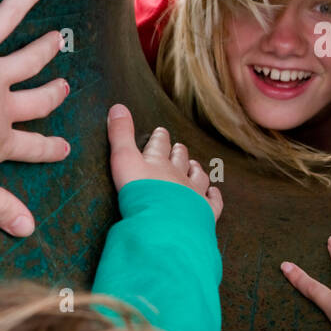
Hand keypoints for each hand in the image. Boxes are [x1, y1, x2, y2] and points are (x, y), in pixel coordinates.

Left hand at [0, 0, 68, 234]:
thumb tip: (29, 231)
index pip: (28, 146)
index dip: (46, 148)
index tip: (62, 147)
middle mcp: (2, 108)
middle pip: (32, 101)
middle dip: (48, 96)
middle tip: (63, 88)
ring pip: (25, 59)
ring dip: (41, 48)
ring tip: (56, 37)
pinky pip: (6, 16)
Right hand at [107, 104, 222, 220]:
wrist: (164, 225)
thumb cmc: (140, 192)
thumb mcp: (123, 160)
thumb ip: (119, 135)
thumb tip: (117, 106)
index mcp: (159, 162)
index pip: (160, 145)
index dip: (160, 138)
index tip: (161, 131)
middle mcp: (179, 175)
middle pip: (180, 159)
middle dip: (179, 152)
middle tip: (178, 147)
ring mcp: (194, 194)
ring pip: (198, 177)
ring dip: (196, 170)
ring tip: (194, 165)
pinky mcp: (205, 213)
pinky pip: (213, 202)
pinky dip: (214, 195)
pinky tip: (214, 192)